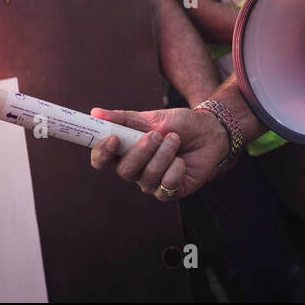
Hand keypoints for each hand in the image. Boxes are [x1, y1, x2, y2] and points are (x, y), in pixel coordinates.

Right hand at [88, 107, 229, 201]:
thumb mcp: (152, 118)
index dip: (102, 153)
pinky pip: (166, 185)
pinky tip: (183, 160)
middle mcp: (136, 170)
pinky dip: (176, 168)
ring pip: (147, 176)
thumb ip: (124, 119)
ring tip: (175, 139)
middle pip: (124, 171)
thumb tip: (95, 113)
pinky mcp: (171, 191)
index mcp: (126, 152)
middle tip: (157, 135)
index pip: (102, 160)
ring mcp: (152, 183)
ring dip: (164, 154)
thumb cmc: (180, 125)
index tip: (113, 139)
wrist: (210, 132)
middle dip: (141, 152)